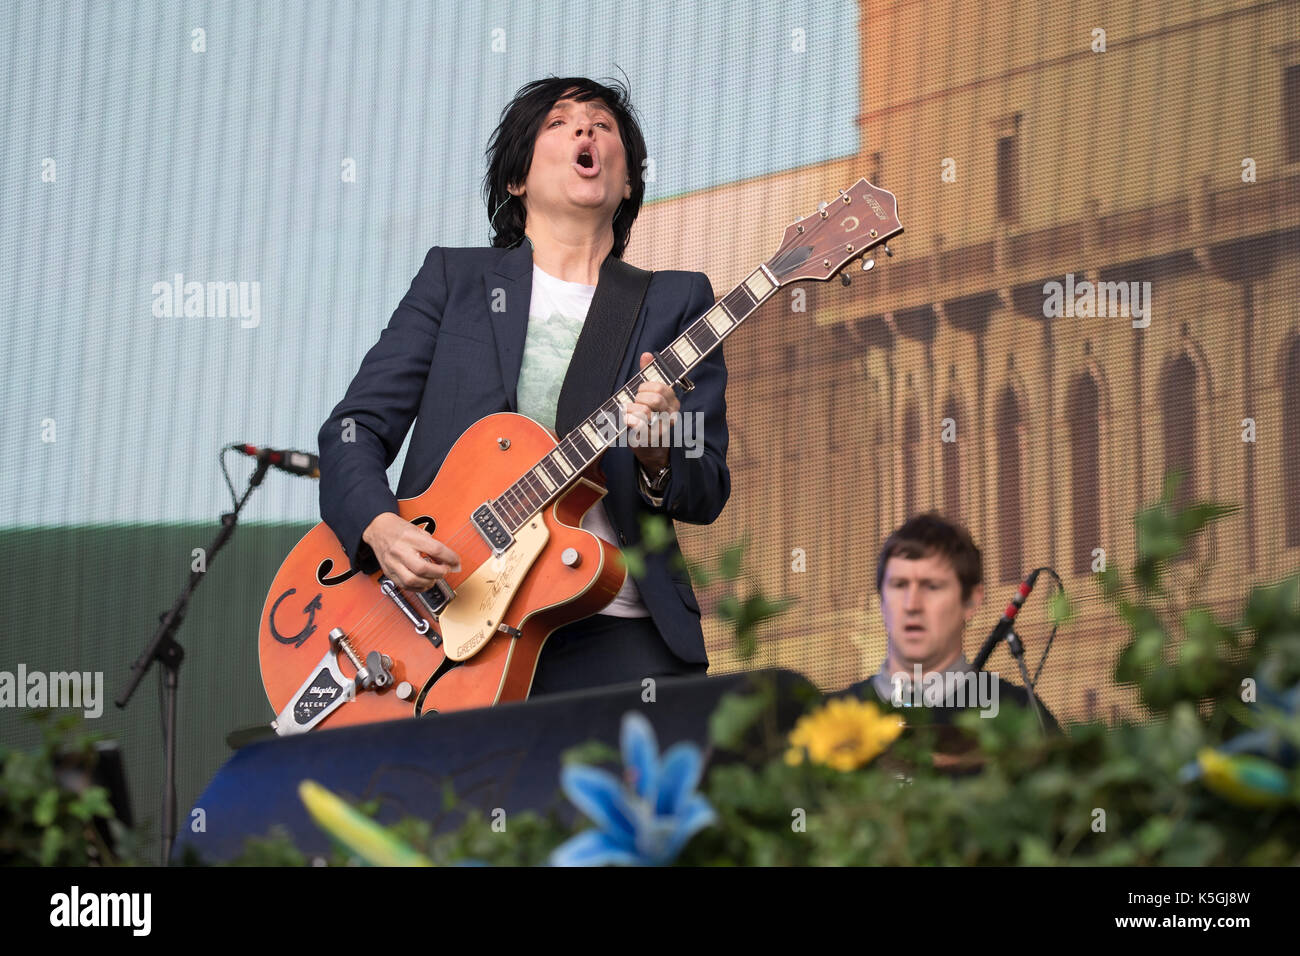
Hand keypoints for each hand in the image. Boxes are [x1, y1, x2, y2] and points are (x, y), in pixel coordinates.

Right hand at [362, 512, 460, 590]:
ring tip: (435, 577)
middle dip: (439, 572)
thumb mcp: (419, 531)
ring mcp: (392, 563)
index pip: (435, 549)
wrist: (378, 529)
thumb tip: (451, 561)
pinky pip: (405, 586)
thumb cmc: (399, 529)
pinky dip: (419, 588)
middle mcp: (400, 551)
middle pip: (423, 568)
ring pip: (412, 581)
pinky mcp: (389, 573)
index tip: (456, 562)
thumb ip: (434, 546)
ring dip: (429, 582)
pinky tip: (425, 582)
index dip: (450, 557)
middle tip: (445, 570)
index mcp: (410, 537)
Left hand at [624, 351, 679, 473]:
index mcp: (673, 402)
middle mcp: (670, 416)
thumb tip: (646, 354)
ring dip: (630, 410)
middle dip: (638, 398)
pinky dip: (627, 419)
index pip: (660, 386)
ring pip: (644, 410)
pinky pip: (636, 424)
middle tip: (635, 405)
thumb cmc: (650, 421)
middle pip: (654, 397)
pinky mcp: (649, 440)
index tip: (640, 394)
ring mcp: (661, 429)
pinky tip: (626, 421)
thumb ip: (650, 375)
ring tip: (629, 414)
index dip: (645, 387)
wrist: (654, 452)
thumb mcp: (652, 397)